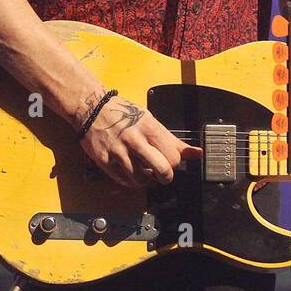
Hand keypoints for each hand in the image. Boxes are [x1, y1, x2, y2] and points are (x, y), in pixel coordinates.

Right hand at [77, 94, 201, 188]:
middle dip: (165, 177)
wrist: (93, 108)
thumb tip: (197, 153)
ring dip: (146, 181)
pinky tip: (131, 172)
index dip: (175, 164)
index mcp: (150, 129)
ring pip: (141, 180)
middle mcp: (136, 140)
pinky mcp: (105, 161)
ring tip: (145, 172)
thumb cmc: (124, 114)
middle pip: (162, 170)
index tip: (170, 163)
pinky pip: (123, 180)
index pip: (174, 158)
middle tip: (162, 174)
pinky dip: (130, 181)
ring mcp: (119, 152)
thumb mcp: (151, 121)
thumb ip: (173, 141)